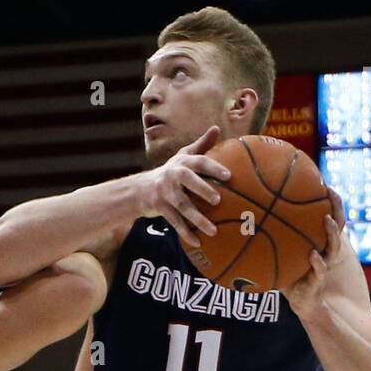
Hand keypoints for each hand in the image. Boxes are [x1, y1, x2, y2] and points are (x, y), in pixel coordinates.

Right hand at [135, 126, 231, 246]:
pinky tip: (198, 242)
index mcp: (182, 162)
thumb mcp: (183, 156)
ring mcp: (165, 193)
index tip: (228, 175)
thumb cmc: (171, 171)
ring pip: (183, 206)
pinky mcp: (160, 208)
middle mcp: (173, 175)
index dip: (213, 168)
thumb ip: (201, 145)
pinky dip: (186, 233)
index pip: (199, 162)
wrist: (141, 189)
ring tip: (214, 231)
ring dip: (198, 219)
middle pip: (188, 181)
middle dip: (202, 189)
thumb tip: (217, 127)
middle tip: (218, 200)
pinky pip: (174, 222)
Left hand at [281, 188, 346, 318]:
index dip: (329, 200)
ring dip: (331, 233)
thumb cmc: (290, 277)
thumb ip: (272, 238)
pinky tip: (312, 254)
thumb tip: (248, 217)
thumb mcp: (282, 254)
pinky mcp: (317, 282)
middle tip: (331, 192)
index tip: (324, 181)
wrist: (302, 303)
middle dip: (336, 209)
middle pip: (337, 226)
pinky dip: (317, 263)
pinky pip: (319, 271)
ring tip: (326, 220)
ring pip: (332, 247)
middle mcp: (325, 251)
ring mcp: (324, 266)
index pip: (328, 216)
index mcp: (319, 242)